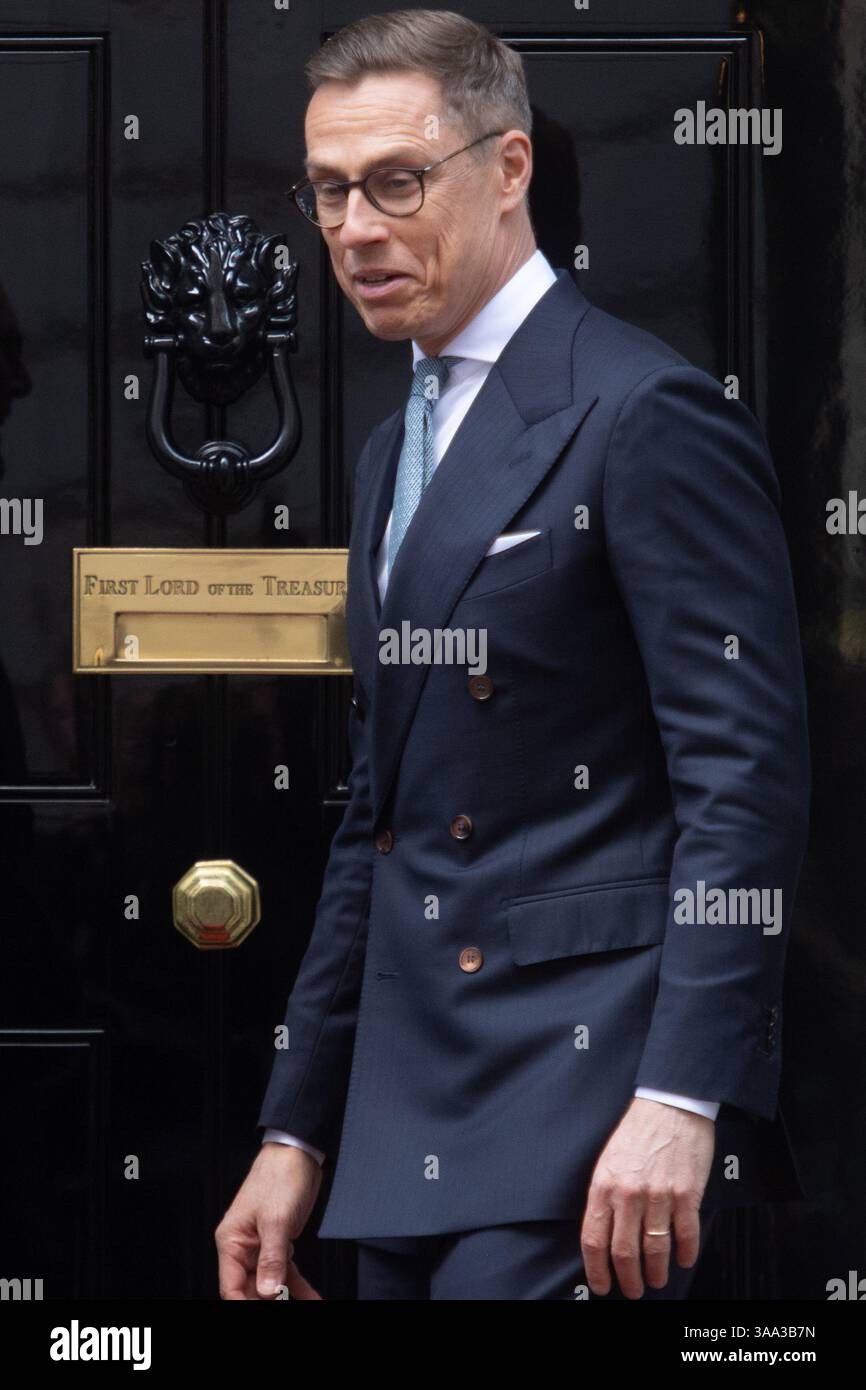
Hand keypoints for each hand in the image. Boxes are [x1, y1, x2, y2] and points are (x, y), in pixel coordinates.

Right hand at [216, 1142, 323, 1299]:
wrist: (298, 1152)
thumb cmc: (279, 1176)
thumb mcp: (276, 1220)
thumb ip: (271, 1259)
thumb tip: (267, 1291)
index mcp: (231, 1241)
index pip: (231, 1287)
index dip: (245, 1303)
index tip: (266, 1308)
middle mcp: (243, 1246)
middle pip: (250, 1289)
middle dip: (267, 1301)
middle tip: (286, 1309)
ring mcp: (261, 1246)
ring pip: (270, 1284)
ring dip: (286, 1298)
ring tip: (306, 1306)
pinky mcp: (279, 1243)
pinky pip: (285, 1272)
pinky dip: (298, 1287)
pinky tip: (311, 1297)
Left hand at [580, 1097, 714, 1298]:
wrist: (669, 1105)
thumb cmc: (638, 1132)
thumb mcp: (608, 1161)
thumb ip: (605, 1197)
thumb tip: (604, 1235)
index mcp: (604, 1185)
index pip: (594, 1239)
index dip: (596, 1270)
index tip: (602, 1286)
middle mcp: (628, 1193)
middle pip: (624, 1252)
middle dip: (628, 1280)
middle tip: (633, 1290)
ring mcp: (658, 1195)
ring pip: (655, 1250)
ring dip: (656, 1272)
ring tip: (657, 1279)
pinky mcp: (686, 1193)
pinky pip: (686, 1235)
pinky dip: (686, 1253)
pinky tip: (684, 1260)